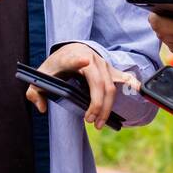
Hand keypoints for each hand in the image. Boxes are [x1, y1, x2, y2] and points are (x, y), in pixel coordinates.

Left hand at [24, 43, 138, 129]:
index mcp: (69, 58)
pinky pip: (124, 77)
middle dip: (97, 105)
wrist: (70, 49)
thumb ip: (34, 93)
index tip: (85, 62)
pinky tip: (138, 92)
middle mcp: (89, 58)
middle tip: (91, 122)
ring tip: (99, 123)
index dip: (78, 61)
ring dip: (107, 107)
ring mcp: (102, 63)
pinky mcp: (110, 69)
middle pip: (99, 84)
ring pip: (111, 87)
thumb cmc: (55, 67)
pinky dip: (132, 85)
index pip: (73, 60)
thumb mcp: (40, 78)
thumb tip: (42, 107)